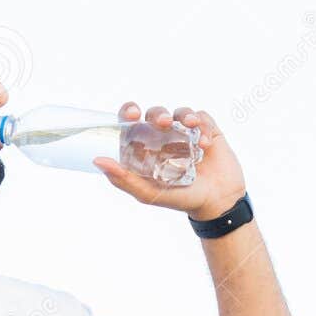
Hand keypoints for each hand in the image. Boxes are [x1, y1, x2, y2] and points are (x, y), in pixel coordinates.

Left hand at [94, 102, 247, 220]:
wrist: (217, 203)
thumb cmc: (181, 199)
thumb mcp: (149, 193)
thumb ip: (124, 179)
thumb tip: (97, 161)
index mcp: (146, 147)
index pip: (131, 122)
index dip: (128, 112)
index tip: (132, 114)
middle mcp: (164, 137)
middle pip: (155, 114)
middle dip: (158, 114)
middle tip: (163, 122)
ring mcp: (186, 132)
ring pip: (180, 112)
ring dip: (183, 115)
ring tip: (190, 127)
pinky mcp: (206, 130)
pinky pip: (201, 118)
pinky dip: (202, 126)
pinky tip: (205, 144)